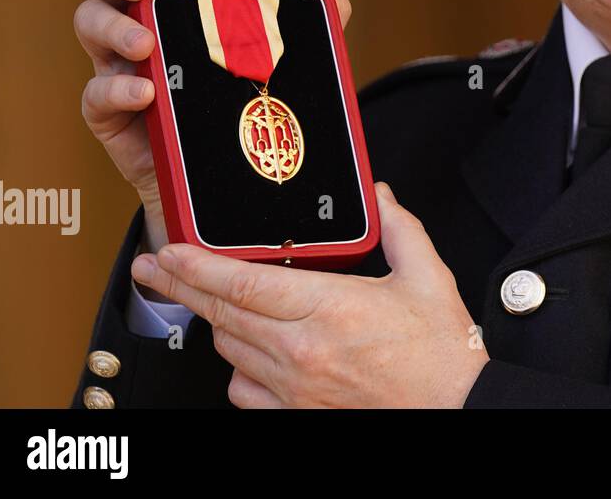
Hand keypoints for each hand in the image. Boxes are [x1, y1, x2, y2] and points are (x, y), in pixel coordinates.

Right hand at [75, 0, 352, 256]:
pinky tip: (145, 93)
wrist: (232, 174)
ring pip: (91, 32)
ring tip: (145, 44)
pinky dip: (116, 91)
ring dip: (114, 31)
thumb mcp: (287, 49)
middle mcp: (140, 29)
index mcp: (174, 6)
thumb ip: (313, 7)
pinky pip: (96, 97)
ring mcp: (121, 70)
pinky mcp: (112, 115)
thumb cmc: (249, 96)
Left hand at [131, 183, 488, 407]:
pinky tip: (246, 351)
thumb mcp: (428, 276)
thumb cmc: (440, 353)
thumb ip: (399, 229)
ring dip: (214, 322)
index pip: (244, 285)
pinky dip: (237, 368)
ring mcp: (295, 387)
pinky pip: (242, 390)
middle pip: (222, 315)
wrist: (455, 408)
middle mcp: (303, 350)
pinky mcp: (296, 413)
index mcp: (331, 308)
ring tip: (205, 301)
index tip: (171, 252)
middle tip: (154, 269)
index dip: (198, 266)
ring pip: (228, 350)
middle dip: (182, 287)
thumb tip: (380, 197)